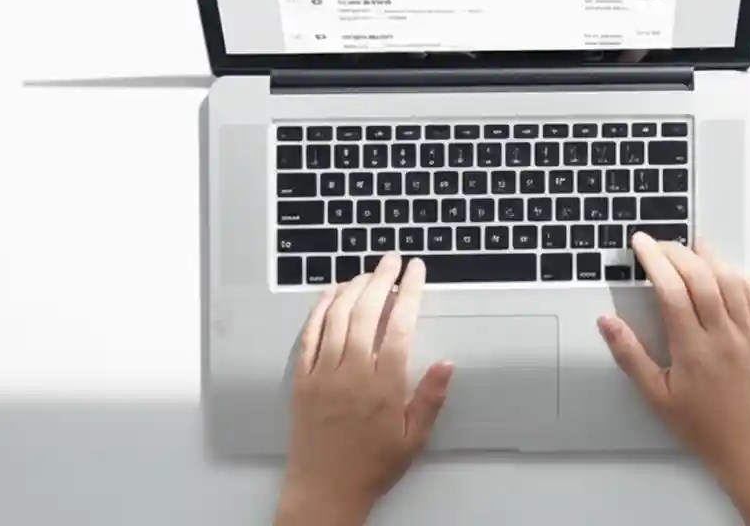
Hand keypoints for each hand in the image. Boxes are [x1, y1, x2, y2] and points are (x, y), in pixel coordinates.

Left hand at [275, 253, 454, 525]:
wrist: (324, 490)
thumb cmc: (372, 466)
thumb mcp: (414, 438)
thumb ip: (430, 398)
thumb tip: (447, 363)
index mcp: (384, 386)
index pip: (400, 325)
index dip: (410, 292)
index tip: (417, 271)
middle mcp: (352, 374)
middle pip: (367, 312)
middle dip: (382, 279)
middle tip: (393, 260)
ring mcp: (323, 374)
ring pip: (338, 317)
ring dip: (353, 288)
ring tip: (368, 273)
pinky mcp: (302, 379)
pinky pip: (309, 335)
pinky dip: (320, 308)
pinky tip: (331, 294)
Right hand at [597, 233, 749, 525]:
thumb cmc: (706, 428)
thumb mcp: (657, 397)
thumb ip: (630, 355)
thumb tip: (608, 323)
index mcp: (693, 349)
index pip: (671, 290)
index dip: (654, 259)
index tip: (641, 243)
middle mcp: (723, 335)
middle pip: (700, 276)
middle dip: (675, 251)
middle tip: (658, 243)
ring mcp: (748, 334)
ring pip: (729, 279)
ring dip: (708, 256)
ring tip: (690, 244)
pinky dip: (736, 274)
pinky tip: (724, 269)